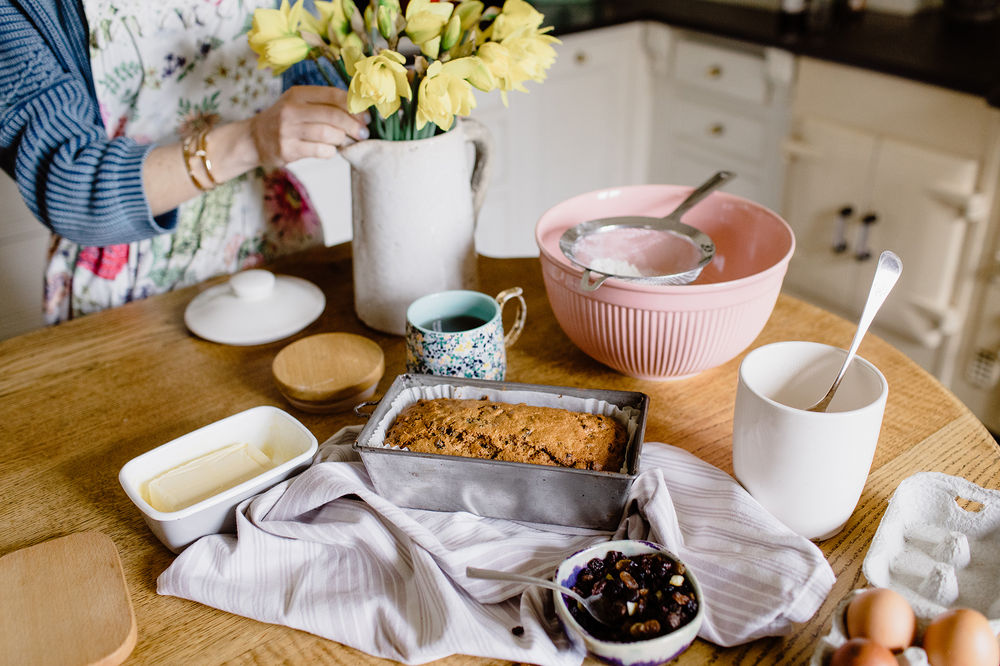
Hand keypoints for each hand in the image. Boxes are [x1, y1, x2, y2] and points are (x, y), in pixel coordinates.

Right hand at [250, 85, 368, 165]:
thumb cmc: (286, 120)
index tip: (365, 116)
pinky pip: (320, 151)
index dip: (353, 106)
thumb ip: (324, 103)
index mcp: (297, 94)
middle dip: (353, 125)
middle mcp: (291, 110)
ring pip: (328, 134)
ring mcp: (287, 131)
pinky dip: (331, 151)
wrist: (254, 138)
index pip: (333, 95)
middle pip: (333, 116)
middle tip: (363, 133)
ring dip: (342, 139)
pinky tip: (330, 150)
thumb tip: (359, 110)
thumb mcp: (299, 103)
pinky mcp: (288, 150)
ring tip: (345, 141)